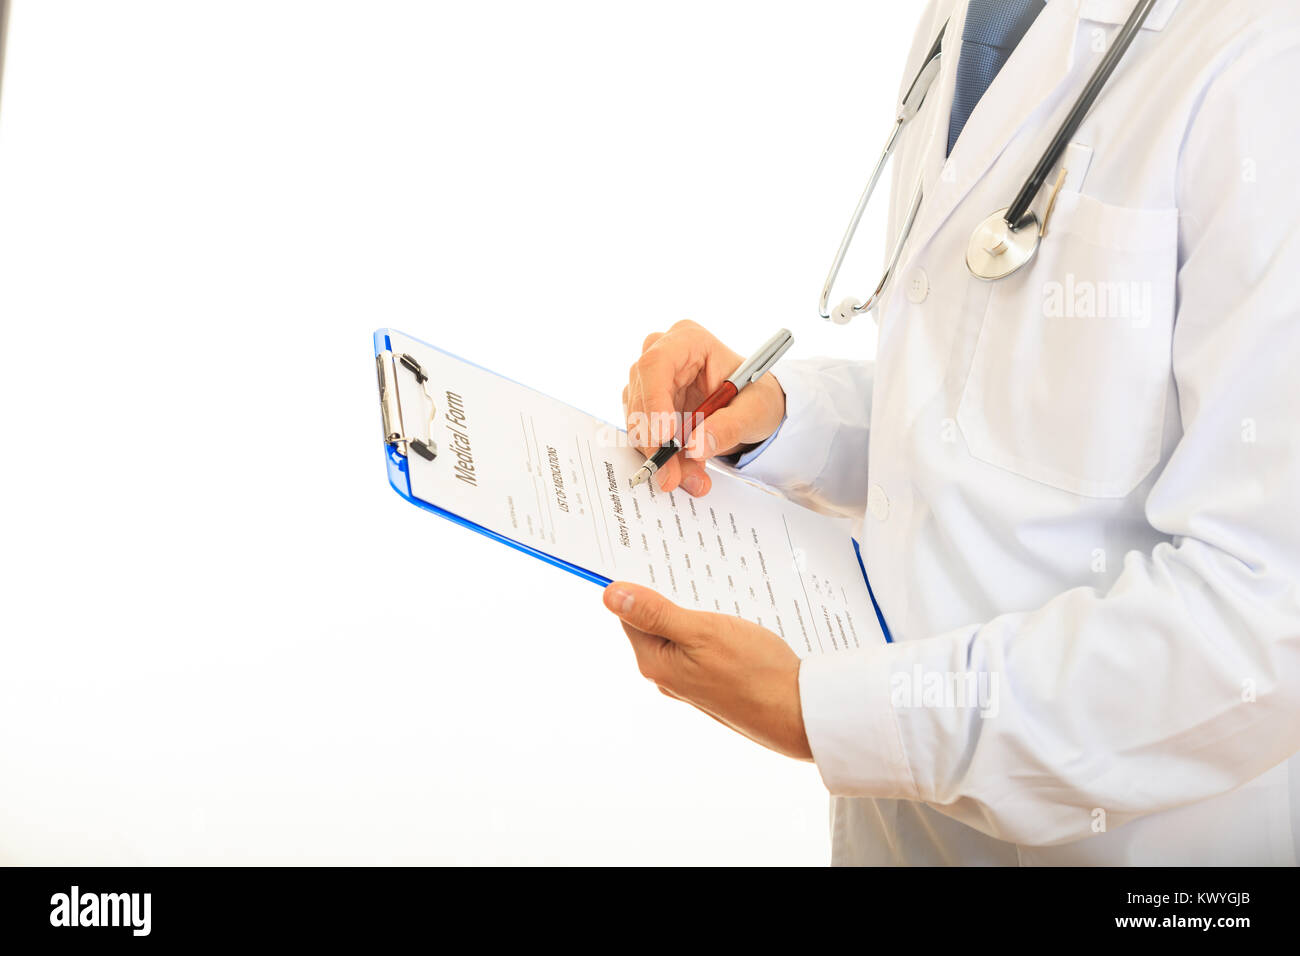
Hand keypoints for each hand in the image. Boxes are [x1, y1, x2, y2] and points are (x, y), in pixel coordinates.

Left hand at [602, 581, 811, 761]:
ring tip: (715, 592)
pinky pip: (700, 647)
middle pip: (654, 623)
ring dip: (693, 612)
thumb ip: (655, 613)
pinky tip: (730, 620)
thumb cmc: (753, 671)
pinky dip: (710, 628)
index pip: (631, 613)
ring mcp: (690, 680)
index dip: (641, 584)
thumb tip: (610, 595)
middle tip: (689, 567)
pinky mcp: (712, 682)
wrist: (798, 713)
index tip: (654, 558)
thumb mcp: (701, 632)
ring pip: (680, 633)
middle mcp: (666, 675)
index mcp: (655, 662)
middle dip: (669, 596)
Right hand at [623, 320, 785, 495]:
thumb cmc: (755, 396)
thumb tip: (696, 447)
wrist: (752, 408)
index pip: (656, 364)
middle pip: (641, 397)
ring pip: (639, 423)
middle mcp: (662, 355)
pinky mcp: (647, 406)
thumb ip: (728, 426)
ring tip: (695, 478)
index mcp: (689, 340)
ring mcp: (650, 382)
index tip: (665, 437)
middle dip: (656, 443)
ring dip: (663, 457)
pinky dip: (664, 459)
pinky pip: (644, 437)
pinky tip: (688, 472)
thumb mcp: (754, 411)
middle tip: (674, 477)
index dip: (654, 400)